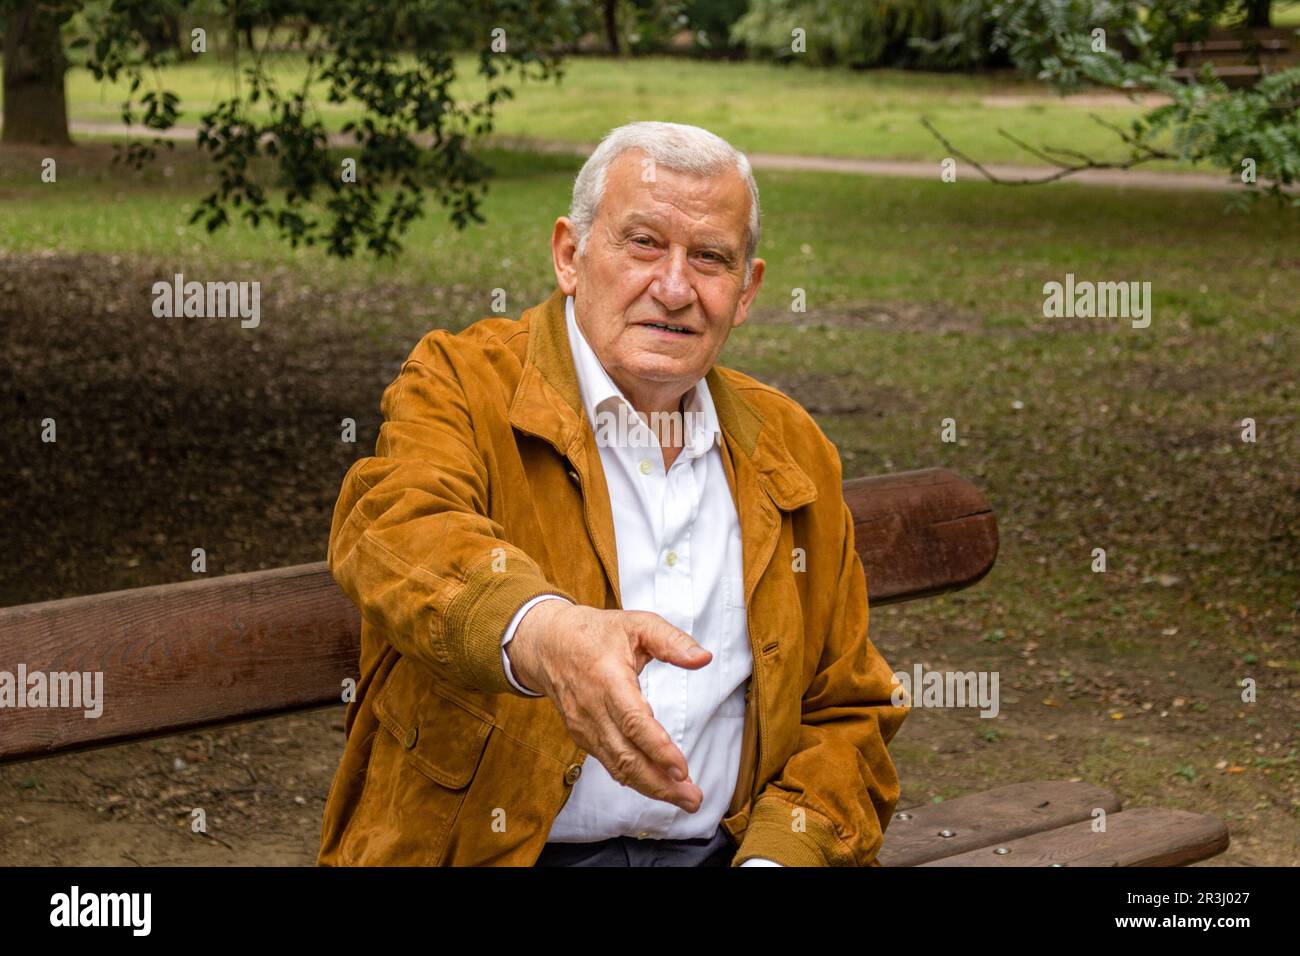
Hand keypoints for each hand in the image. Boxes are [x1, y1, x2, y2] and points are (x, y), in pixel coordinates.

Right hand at [506, 600, 711, 812]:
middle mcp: (593, 708)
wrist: (547, 643)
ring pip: (618, 766)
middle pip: (626, 756)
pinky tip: (658, 785)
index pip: (633, 721)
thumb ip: (672, 640)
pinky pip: (610, 763)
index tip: (681, 769)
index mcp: (608, 678)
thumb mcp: (637, 624)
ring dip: (652, 787)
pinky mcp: (581, 736)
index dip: (657, 748)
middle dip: (661, 783)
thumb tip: (703, 658)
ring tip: (684, 798)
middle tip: (693, 799)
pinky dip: (634, 778)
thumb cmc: (595, 632)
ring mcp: (584, 726)